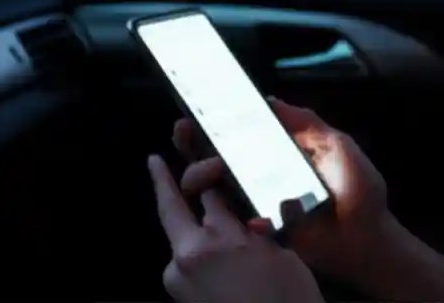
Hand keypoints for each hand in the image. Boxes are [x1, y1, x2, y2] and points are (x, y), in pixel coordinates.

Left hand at [147, 154, 322, 302]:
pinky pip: (183, 263)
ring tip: (193, 211)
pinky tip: (212, 252)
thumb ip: (255, 229)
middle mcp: (190, 254)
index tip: (201, 155)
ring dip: (186, 225)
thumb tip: (245, 217)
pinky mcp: (178, 296)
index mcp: (220, 236)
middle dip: (165, 183)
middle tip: (155, 162)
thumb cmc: (288, 299)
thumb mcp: (281, 253)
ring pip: (178, 238)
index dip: (209, 170)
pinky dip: (193, 252)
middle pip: (173, 208)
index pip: (210, 189)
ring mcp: (178, 279)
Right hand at [174, 97, 395, 284]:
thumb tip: (271, 100)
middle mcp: (260, 177)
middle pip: (211, 159)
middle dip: (192, 145)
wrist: (369, 238)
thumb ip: (307, 123)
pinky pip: (233, 223)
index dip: (211, 124)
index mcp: (277, 153)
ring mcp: (257, 204)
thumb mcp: (339, 146)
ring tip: (215, 168)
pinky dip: (234, 215)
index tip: (192, 113)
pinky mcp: (260, 231)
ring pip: (211, 189)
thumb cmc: (360, 190)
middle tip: (187, 132)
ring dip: (201, 174)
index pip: (237, 135)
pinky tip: (252, 213)